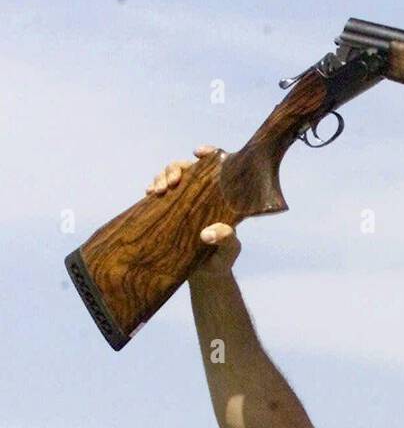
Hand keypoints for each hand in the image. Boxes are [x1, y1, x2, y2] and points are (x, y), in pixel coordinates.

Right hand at [146, 145, 240, 277]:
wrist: (205, 275)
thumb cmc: (222, 259)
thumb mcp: (230, 250)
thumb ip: (226, 239)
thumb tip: (206, 234)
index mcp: (219, 197)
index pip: (215, 167)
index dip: (208, 154)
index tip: (197, 152)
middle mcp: (200, 194)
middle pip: (186, 168)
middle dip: (175, 168)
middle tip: (171, 182)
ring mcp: (183, 201)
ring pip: (170, 176)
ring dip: (161, 177)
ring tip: (158, 190)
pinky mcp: (169, 210)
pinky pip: (158, 192)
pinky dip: (152, 188)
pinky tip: (149, 194)